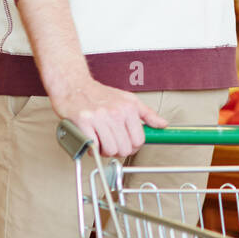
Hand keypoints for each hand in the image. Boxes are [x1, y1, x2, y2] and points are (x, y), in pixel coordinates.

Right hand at [50, 77, 168, 158]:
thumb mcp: (129, 100)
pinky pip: (93, 148)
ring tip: (102, 140)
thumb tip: (163, 124)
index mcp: (129, 108)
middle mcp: (116, 112)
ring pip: (110, 150)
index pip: (139, 140)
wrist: (75, 86)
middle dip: (119, 150)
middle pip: (125, 148)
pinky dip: (93, 149)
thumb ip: (147, 114)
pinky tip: (92, 139)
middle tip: (112, 142)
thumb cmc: (101, 94)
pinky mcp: (83, 123)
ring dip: (105, 151)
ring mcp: (99, 118)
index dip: (133, 146)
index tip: (127, 143)